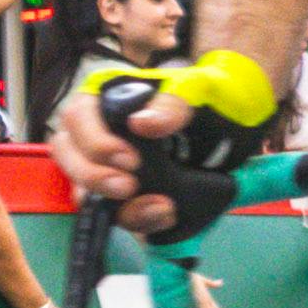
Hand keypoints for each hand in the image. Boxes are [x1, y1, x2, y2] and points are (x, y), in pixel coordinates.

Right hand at [79, 47, 274, 231]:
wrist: (237, 118)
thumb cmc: (209, 93)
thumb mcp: (197, 88)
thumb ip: (173, 103)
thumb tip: (140, 123)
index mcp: (107, 97)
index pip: (78, 117)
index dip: (95, 141)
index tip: (129, 159)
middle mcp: (99, 131)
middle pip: (69, 156)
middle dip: (93, 176)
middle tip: (128, 187)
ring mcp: (108, 165)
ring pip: (85, 189)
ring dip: (118, 205)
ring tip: (161, 207)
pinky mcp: (126, 193)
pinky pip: (116, 212)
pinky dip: (138, 218)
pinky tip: (166, 215)